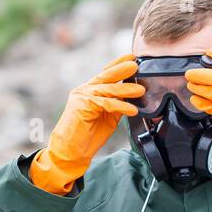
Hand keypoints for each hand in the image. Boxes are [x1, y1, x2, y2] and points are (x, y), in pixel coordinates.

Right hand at [30, 54, 144, 193]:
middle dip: (121, 68)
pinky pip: (105, 103)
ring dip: (126, 89)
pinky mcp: (82, 105)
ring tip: (141, 91)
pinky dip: (120, 106)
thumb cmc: (88, 137)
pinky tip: (132, 110)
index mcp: (90, 91)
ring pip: (107, 89)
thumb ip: (117, 106)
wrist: (70, 152)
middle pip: (105, 75)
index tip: (132, 58)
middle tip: (136, 64)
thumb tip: (133, 98)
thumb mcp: (108, 118)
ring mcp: (81, 96)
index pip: (105, 74)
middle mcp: (84, 90)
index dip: (118, 65)